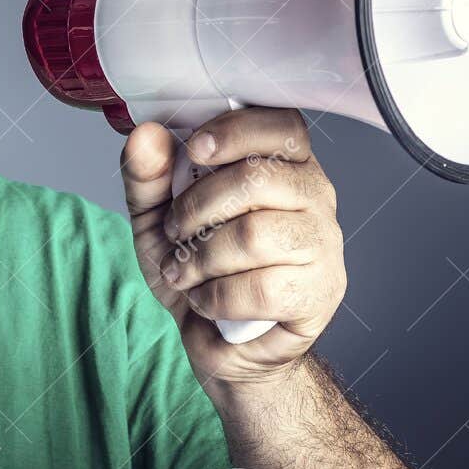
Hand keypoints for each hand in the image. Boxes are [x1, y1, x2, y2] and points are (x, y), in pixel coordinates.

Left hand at [120, 107, 346, 386]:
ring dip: (203, 258)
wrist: (223, 345)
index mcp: (283, 162)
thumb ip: (148, 175)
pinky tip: (208, 301)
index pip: (281, 123)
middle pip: (258, 178)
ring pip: (255, 235)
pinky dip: (219, 297)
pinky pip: (262, 287)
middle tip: (175, 230)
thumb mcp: (158, 219)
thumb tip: (146, 134)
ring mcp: (322, 243)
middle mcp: (314, 194)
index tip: (194, 150)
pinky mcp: (320, 291)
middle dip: (198, 207)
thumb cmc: (198, 270)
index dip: (236, 131)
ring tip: (186, 272)